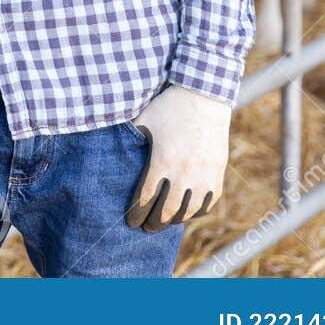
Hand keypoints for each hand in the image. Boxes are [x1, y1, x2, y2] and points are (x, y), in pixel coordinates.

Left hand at [124, 83, 231, 231]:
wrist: (205, 96)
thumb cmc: (168, 107)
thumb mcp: (143, 120)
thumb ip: (129, 140)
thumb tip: (107, 150)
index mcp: (161, 161)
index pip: (145, 199)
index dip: (136, 214)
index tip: (130, 221)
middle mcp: (184, 173)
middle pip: (166, 211)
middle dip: (153, 223)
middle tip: (145, 228)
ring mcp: (204, 175)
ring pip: (188, 211)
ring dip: (174, 220)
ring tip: (164, 222)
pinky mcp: (217, 174)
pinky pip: (207, 203)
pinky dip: (195, 212)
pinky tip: (185, 212)